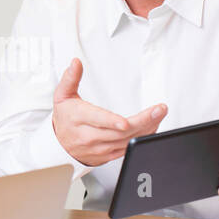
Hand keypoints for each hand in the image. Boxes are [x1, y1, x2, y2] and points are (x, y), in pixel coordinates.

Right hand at [51, 58, 166, 165]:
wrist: (60, 146)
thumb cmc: (65, 119)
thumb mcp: (62, 96)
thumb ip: (70, 78)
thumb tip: (76, 63)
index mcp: (79, 118)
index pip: (97, 120)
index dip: (112, 122)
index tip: (126, 122)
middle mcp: (89, 136)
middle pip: (118, 132)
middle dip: (142, 121)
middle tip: (159, 110)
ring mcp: (99, 148)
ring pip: (126, 141)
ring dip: (146, 129)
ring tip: (158, 115)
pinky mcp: (107, 156)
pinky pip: (127, 148)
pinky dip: (141, 138)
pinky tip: (151, 127)